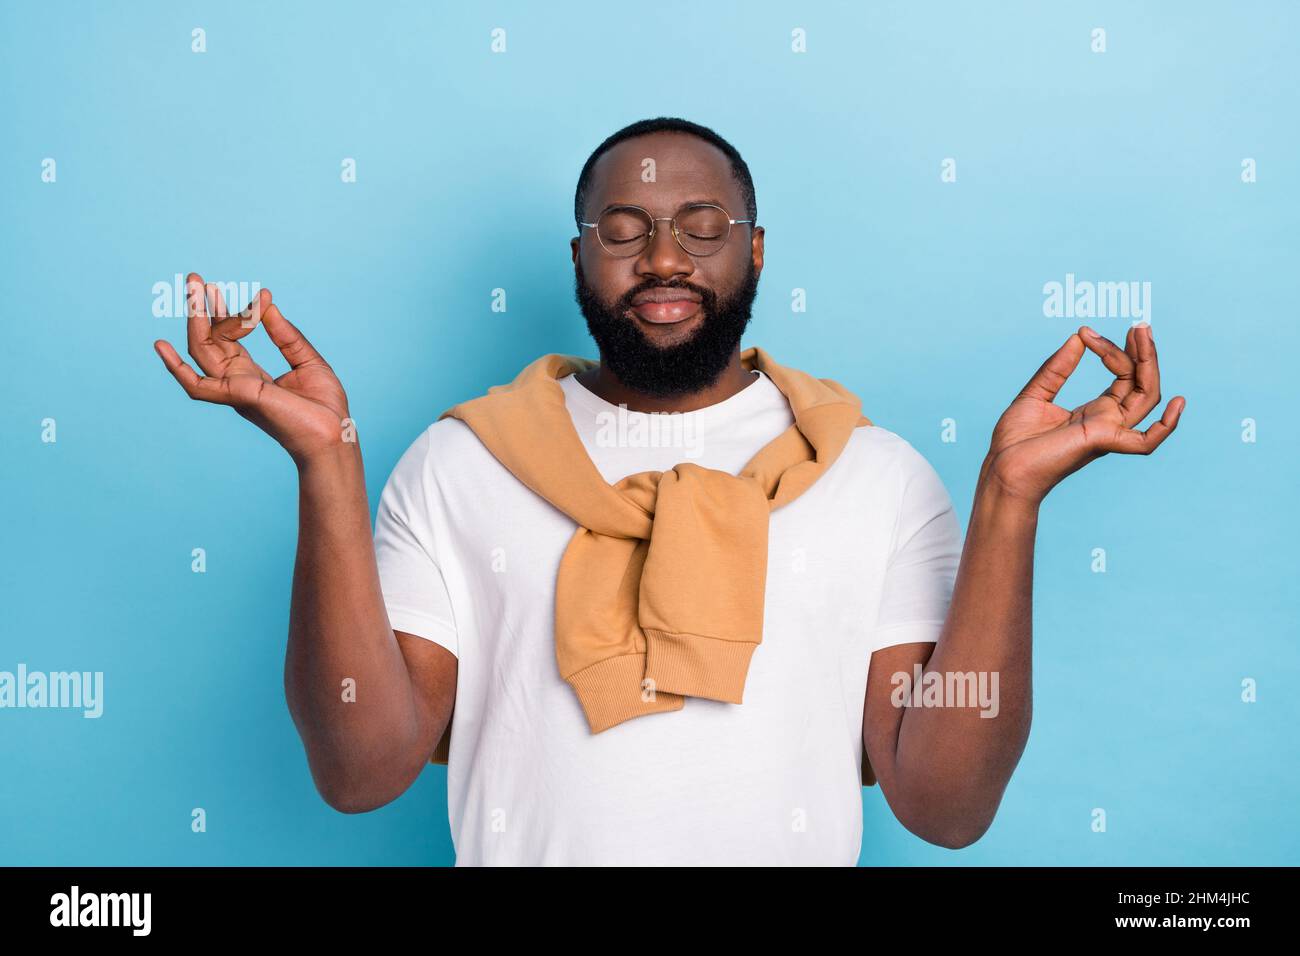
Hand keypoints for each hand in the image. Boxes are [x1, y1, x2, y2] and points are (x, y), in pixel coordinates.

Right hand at [153, 273, 352, 465]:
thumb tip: (268, 305)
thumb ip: (286, 335)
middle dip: (200, 309)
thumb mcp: (308, 360)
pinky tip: (162, 346)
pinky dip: (177, 368)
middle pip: (207, 340)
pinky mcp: (239, 396)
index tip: (261, 294)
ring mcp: (234, 389)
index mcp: (250, 375)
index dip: (236, 314)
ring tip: (193, 287)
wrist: (334, 436)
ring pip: (202, 350)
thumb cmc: (324, 407)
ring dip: (196, 318)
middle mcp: (236, 382)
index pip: (227, 339)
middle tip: (195, 278)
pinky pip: (198, 385)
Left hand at [981, 323, 1185, 504]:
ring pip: (1146, 398)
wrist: (1003, 468)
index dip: (1112, 350)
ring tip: (1142, 335)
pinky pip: (1145, 441)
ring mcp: (1107, 431)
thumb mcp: (1034, 394)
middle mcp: (1107, 421)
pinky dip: (1165, 427)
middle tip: (1139, 325)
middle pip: (1140, 383)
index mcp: (1093, 412)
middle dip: (1142, 352)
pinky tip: (1177, 404)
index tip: (1085, 332)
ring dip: (1148, 365)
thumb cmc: (1015, 441)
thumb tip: (1077, 337)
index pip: (1121, 376)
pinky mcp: (1102, 441)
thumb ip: (1057, 368)